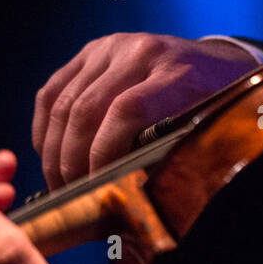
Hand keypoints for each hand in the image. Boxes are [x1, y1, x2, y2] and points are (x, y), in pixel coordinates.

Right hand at [32, 33, 260, 189]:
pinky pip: (52, 92)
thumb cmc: (215, 110)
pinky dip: (45, 128)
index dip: (104, 152)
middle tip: (70, 194)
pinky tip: (49, 155)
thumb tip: (135, 217)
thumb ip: (178, 162)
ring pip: (62, 102)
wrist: (217, 64)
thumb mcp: (210, 131)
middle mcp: (142, 51)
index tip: (97, 186)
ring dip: (53, 150)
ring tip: (59, 183)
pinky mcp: (92, 50)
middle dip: (71, 160)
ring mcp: (113, 46)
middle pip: (86, 108)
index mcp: (179, 73)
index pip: (128, 110)